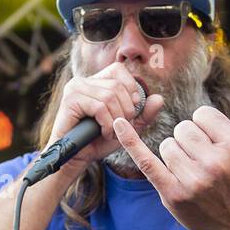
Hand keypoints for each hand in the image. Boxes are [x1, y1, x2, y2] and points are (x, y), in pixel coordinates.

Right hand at [47, 62, 164, 178]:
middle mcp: (83, 81)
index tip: (130, 111)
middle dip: (125, 110)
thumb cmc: (98, 142)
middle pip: (117, 85)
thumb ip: (144, 114)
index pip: (119, 70)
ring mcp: (74, 88)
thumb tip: (159, 98)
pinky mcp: (70, 100)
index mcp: (95, 82)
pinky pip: (99, 107)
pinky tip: (103, 134)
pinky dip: (107, 124)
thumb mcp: (127, 127)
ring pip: (110, 96)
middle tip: (119, 128)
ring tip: (110, 133)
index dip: (130, 89)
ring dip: (116, 120)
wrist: (76, 159)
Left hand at [113, 73, 229, 229]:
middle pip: (183, 129)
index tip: (215, 144)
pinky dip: (130, 141)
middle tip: (204, 161)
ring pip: (167, 145)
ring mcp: (192, 181)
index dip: (207, 127)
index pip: (202, 115)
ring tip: (193, 170)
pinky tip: (117, 124)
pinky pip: (145, 160)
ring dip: (176, 154)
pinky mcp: (172, 193)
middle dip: (190, 141)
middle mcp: (214, 164)